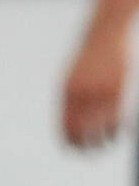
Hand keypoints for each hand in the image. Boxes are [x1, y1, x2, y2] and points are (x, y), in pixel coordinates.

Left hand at [61, 29, 128, 146]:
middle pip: (80, 131)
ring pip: (100, 127)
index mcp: (67, 93)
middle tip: (91, 152)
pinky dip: (116, 129)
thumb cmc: (87, 58)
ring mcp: (99, 91)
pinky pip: (115, 116)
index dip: (69, 142)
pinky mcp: (116, 88)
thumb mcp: (71, 78)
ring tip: (106, 145)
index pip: (65, 127)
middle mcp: (81, 94)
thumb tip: (68, 127)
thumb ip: (68, 102)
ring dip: (102, 141)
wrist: (104, 32)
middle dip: (85, 146)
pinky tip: (119, 134)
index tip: (73, 150)